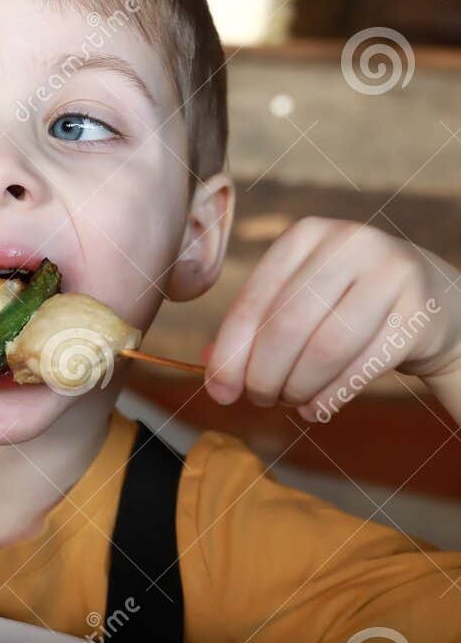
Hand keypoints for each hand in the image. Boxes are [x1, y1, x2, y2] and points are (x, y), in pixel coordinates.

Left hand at [203, 219, 459, 420]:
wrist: (430, 301)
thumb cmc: (344, 304)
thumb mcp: (299, 299)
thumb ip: (254, 330)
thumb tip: (213, 374)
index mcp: (306, 235)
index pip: (254, 302)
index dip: (231, 355)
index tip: (220, 392)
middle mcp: (349, 243)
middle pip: (286, 328)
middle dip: (263, 377)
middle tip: (260, 399)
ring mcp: (389, 274)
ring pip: (324, 350)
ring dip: (296, 389)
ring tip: (290, 401)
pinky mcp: (417, 313)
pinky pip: (360, 369)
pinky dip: (328, 399)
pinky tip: (316, 407)